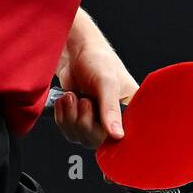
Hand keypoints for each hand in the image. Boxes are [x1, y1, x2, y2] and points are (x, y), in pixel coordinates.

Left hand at [54, 15, 138, 149]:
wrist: (74, 51)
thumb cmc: (97, 59)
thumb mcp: (107, 82)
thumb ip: (110, 109)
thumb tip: (116, 134)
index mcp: (130, 109)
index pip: (124, 136)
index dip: (110, 137)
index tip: (98, 125)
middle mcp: (114, 118)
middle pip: (97, 141)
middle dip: (84, 122)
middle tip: (84, 101)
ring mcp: (95, 120)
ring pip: (80, 137)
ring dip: (71, 117)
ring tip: (73, 96)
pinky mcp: (79, 118)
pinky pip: (69, 131)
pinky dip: (62, 117)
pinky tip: (66, 99)